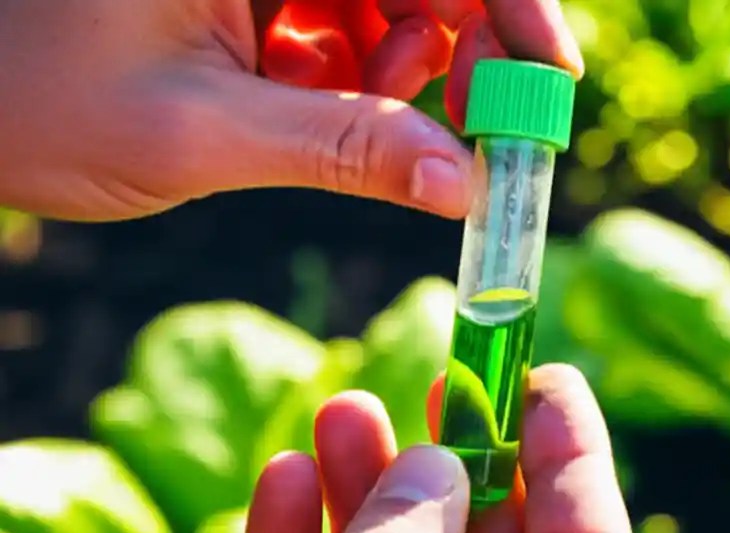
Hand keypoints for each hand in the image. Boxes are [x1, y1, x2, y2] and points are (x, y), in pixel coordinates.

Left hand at [0, 0, 580, 221]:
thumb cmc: (34, 101)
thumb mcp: (199, 133)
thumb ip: (341, 151)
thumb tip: (464, 185)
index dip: (503, 1)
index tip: (546, 75)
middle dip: (463, 45)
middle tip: (478, 131)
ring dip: (409, 69)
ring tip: (373, 125)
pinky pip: (347, 19)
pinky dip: (362, 76)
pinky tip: (325, 110)